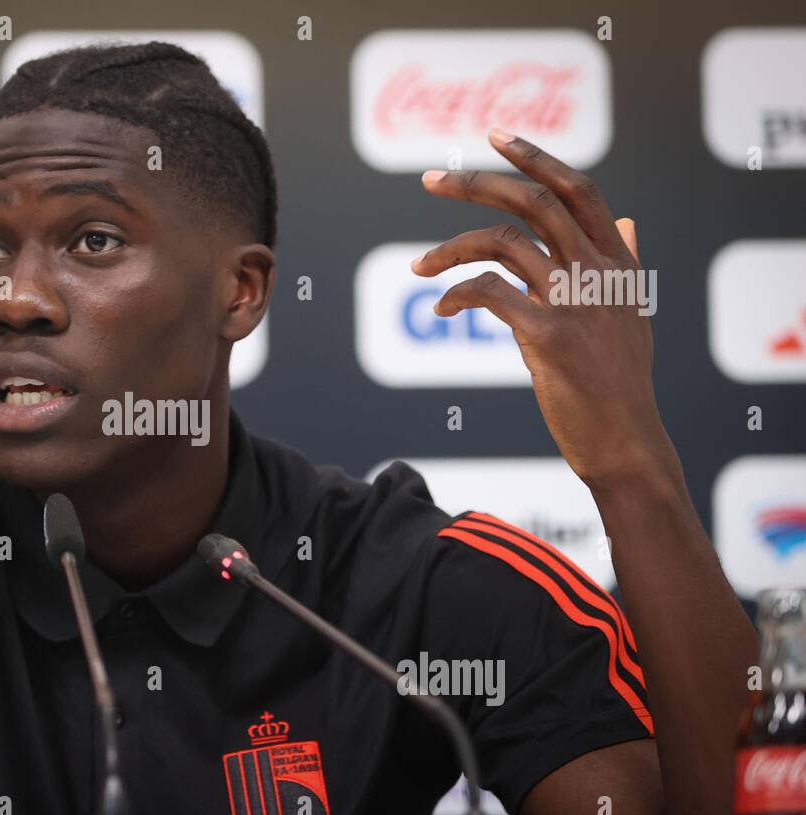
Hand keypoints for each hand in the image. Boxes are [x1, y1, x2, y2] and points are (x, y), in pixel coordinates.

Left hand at [410, 129, 679, 491]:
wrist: (625, 441)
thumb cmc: (620, 381)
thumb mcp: (632, 313)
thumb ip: (625, 263)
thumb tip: (627, 222)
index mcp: (617, 261)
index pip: (578, 189)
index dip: (535, 156)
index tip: (494, 135)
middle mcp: (598, 271)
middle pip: (534, 202)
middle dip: (474, 182)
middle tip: (428, 178)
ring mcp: (574, 301)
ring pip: (502, 242)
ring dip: (449, 248)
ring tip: (419, 268)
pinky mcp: (548, 336)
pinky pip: (488, 293)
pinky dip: (457, 293)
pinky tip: (443, 307)